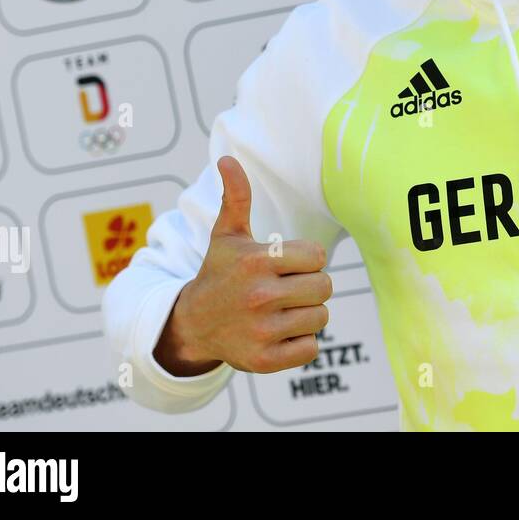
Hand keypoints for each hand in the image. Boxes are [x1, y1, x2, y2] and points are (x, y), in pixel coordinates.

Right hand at [153, 156, 332, 375]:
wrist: (193, 325)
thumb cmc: (220, 274)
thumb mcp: (227, 235)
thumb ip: (235, 197)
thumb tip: (226, 159)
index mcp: (256, 262)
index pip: (317, 256)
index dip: (307, 259)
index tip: (287, 264)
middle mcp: (259, 297)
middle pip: (324, 287)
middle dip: (311, 286)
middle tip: (287, 289)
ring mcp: (262, 331)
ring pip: (321, 317)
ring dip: (307, 314)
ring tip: (282, 310)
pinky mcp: (265, 361)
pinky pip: (312, 348)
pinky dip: (302, 342)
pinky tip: (279, 333)